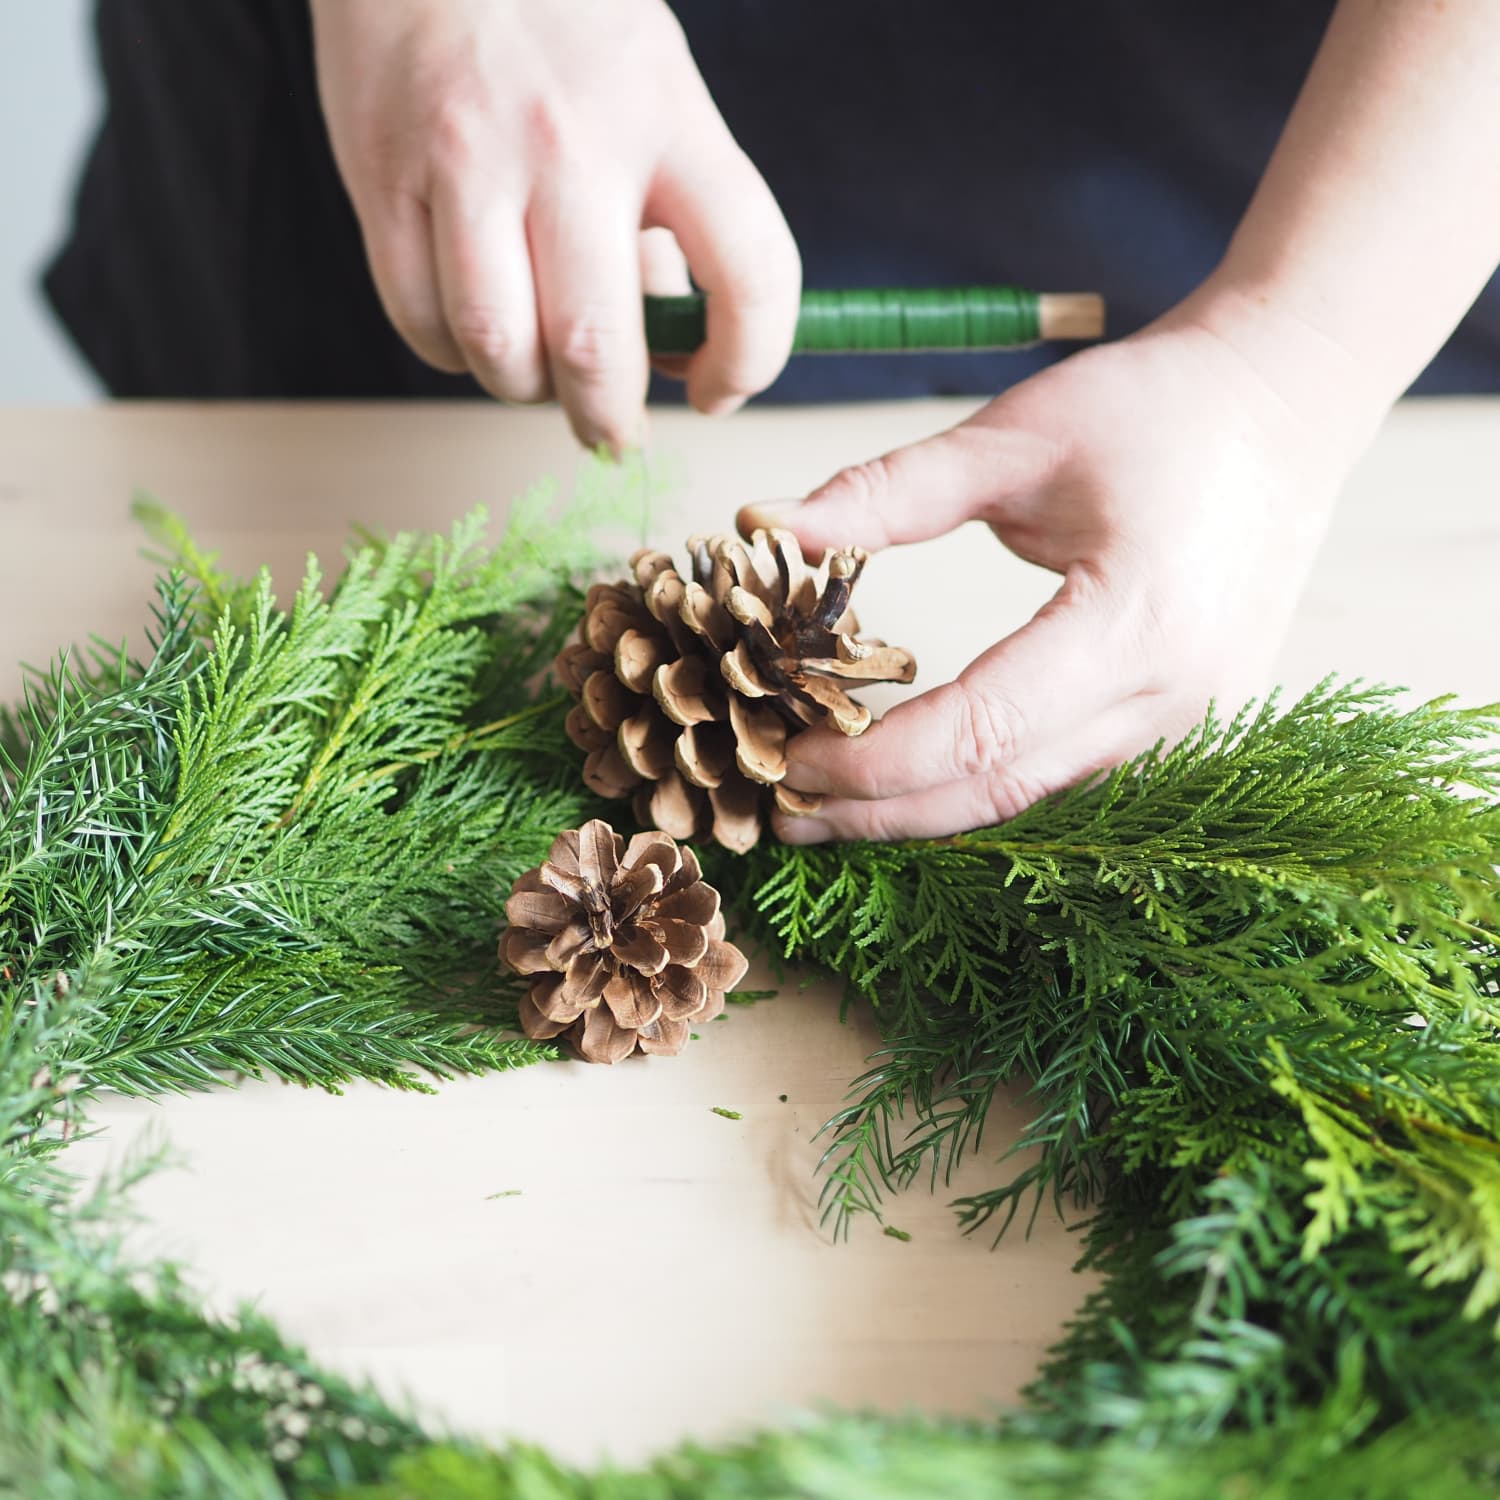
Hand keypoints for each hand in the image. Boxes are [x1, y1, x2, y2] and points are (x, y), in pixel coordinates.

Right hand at [309, 0, 799, 447]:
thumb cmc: (563, 21)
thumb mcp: (657, 92)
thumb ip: (676, 220)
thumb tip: (677, 353)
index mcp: (666, 115)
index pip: (749, 272)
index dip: (751, 360)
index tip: (723, 388)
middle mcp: (568, 143)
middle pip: (599, 349)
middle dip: (614, 422)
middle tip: (615, 431)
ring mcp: (465, 162)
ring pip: (501, 352)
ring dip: (530, 391)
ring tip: (542, 371)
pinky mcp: (382, 179)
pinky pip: (422, 323)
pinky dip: (458, 354)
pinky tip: (479, 326)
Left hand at [739, 293, 1380, 841]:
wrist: (1285, 404)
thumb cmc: (1161, 406)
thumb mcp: (1017, 436)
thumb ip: (888, 492)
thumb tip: (768, 526)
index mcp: (1137, 625)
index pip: (982, 731)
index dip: (877, 763)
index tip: (789, 760)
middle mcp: (1173, 697)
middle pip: (1000, 788)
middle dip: (883, 812)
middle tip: (784, 812)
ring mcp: (1187, 720)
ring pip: (1031, 795)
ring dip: (925, 810)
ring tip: (828, 806)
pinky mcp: (1183, 719)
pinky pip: (1063, 774)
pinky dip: (979, 784)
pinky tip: (913, 780)